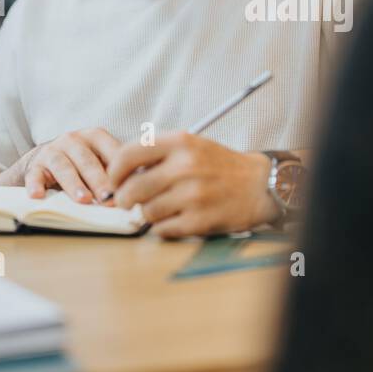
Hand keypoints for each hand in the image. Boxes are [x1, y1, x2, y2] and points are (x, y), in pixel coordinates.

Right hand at [0, 128, 122, 202]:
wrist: (44, 160)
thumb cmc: (82, 163)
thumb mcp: (101, 159)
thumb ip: (119, 169)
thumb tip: (144, 187)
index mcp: (95, 136)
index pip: (111, 151)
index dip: (121, 170)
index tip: (129, 189)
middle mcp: (73, 140)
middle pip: (88, 160)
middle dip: (100, 181)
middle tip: (110, 199)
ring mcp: (52, 151)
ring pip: (64, 167)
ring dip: (74, 184)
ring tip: (83, 200)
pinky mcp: (34, 166)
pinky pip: (34, 175)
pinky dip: (35, 185)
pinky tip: (38, 196)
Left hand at [107, 132, 276, 238]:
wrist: (258, 185)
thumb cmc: (219, 166)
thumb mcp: (191, 145)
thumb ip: (157, 153)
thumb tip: (118, 172)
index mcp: (181, 142)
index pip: (129, 153)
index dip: (114, 171)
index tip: (115, 180)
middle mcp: (186, 166)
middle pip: (132, 188)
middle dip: (125, 199)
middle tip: (129, 201)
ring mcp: (193, 195)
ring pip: (146, 211)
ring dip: (148, 213)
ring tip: (162, 207)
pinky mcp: (199, 220)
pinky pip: (162, 229)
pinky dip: (163, 227)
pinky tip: (175, 218)